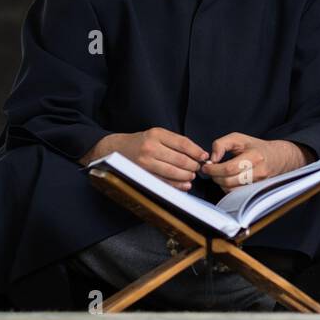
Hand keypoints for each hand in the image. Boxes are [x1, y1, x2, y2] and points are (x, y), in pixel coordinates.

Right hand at [79, 128, 208, 189]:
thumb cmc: (140, 142)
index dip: (196, 151)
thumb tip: (197, 154)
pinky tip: (184, 185)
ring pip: (173, 172)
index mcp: (156, 134)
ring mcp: (145, 162)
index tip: (204, 157)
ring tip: (192, 176)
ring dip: (187, 176)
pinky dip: (176, 185)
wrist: (115, 148)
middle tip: (198, 169)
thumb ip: (175, 142)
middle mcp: (151, 148)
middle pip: (180, 159)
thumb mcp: (156, 134)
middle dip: (193, 166)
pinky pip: (163, 182)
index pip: (183, 143)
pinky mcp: (142, 174)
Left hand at [200, 135, 314, 191]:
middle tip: (209, 171)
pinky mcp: (256, 190)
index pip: (229, 168)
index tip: (206, 166)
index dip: (214, 169)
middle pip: (229, 181)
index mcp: (254, 156)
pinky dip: (227, 188)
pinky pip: (236, 194)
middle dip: (215, 177)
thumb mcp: (239, 138)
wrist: (277, 157)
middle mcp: (258, 172)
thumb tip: (212, 159)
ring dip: (220, 183)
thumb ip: (222, 144)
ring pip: (231, 190)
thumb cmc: (256, 147)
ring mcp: (258, 183)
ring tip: (218, 174)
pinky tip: (226, 179)